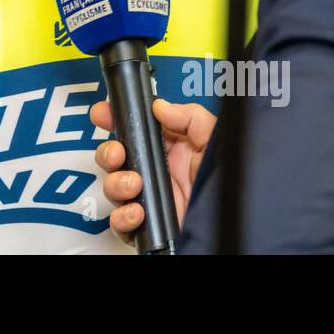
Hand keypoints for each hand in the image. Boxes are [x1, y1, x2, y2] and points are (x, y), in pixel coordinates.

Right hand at [89, 97, 216, 243]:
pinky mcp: (144, 224)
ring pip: (111, 186)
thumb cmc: (223, 187)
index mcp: (167, 149)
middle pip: (113, 156)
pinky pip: (118, 221)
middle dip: (108, 151)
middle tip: (117, 153)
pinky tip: (138, 211)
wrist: (229, 226)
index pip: (132, 130)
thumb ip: (191, 118)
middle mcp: (153, 172)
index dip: (113, 119)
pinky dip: (121, 217)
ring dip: (116, 183)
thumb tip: (160, 107)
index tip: (104, 114)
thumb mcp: (212, 142)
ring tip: (134, 184)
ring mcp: (146, 198)